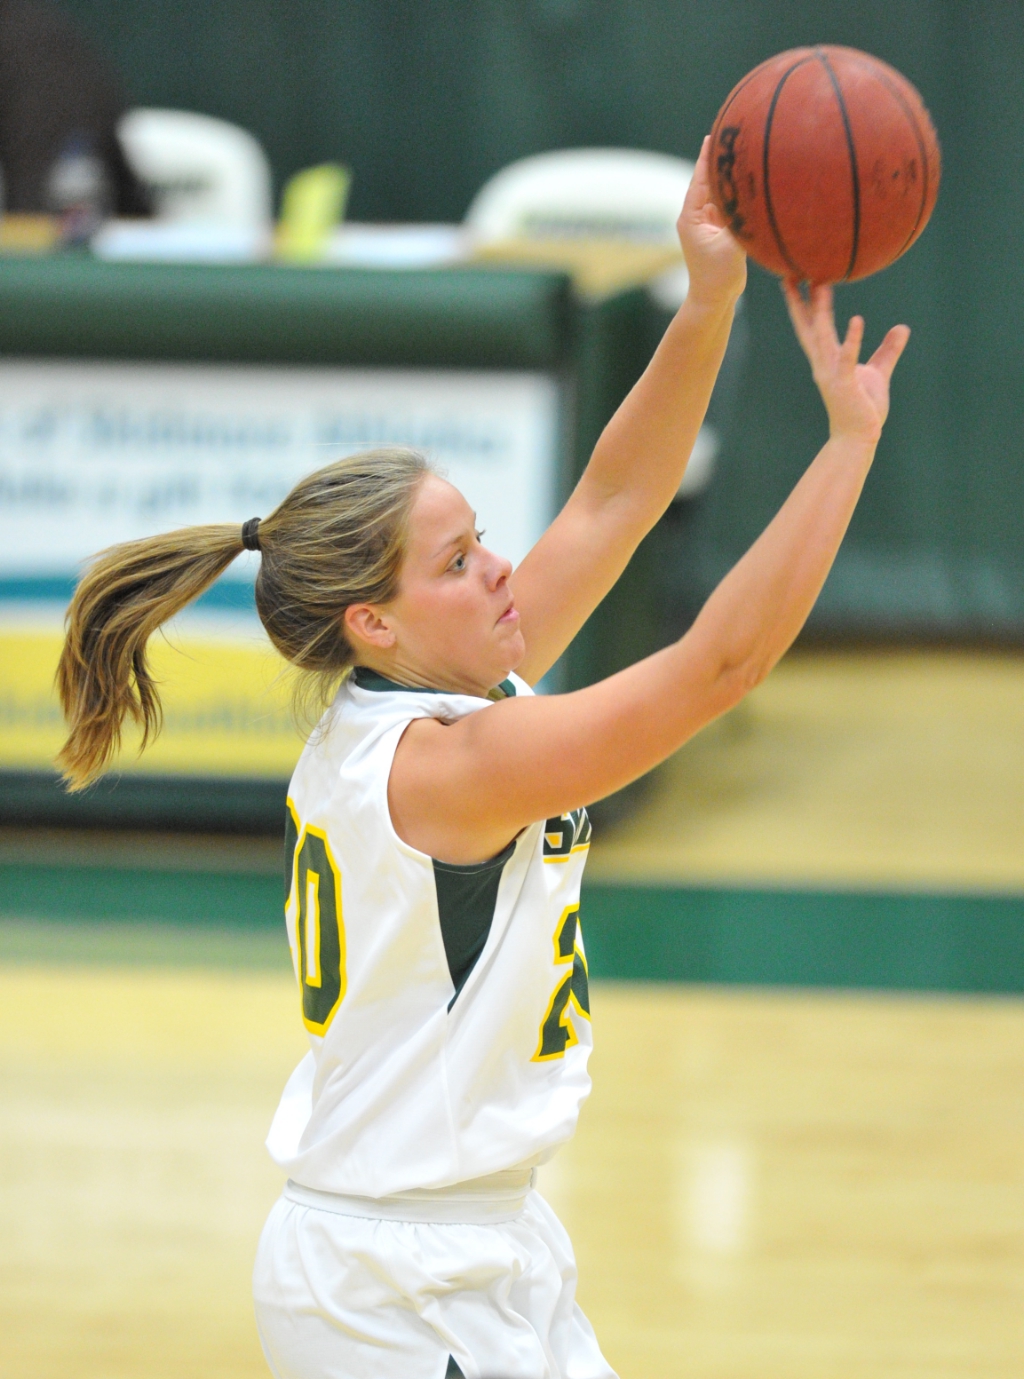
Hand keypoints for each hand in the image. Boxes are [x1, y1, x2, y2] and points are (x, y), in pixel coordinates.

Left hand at [677, 135, 746, 308]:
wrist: (713, 301)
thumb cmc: (718, 278)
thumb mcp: (731, 246)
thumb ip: (740, 219)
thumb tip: (752, 197)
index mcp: (691, 217)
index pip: (700, 179)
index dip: (708, 157)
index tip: (714, 134)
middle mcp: (696, 217)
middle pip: (709, 182)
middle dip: (721, 161)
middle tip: (733, 134)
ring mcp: (706, 223)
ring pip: (720, 193)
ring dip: (730, 176)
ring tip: (744, 151)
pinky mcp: (718, 231)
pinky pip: (728, 206)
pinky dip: (737, 194)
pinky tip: (749, 180)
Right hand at [783, 281, 909, 444]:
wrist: (858, 437)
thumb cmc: (864, 408)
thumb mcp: (878, 372)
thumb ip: (888, 349)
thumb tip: (902, 327)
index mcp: (828, 359)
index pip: (812, 326)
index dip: (804, 303)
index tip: (795, 279)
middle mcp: (823, 362)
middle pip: (808, 326)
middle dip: (799, 300)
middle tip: (790, 273)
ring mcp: (832, 372)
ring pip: (823, 336)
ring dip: (821, 311)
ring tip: (820, 285)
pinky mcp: (845, 383)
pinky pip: (847, 357)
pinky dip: (852, 339)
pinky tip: (857, 320)